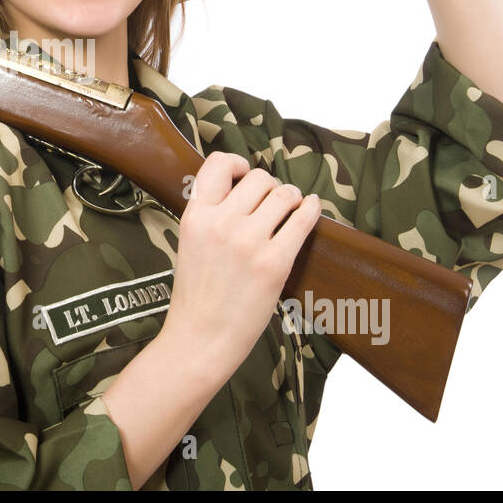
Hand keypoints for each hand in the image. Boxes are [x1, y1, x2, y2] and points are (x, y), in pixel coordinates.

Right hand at [163, 152, 320, 377]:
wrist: (201, 338)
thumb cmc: (198, 296)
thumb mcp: (190, 244)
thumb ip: (210, 216)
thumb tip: (242, 190)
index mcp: (195, 217)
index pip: (218, 164)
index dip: (237, 164)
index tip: (245, 175)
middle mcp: (220, 223)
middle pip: (259, 178)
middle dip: (270, 187)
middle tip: (272, 204)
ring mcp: (248, 242)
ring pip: (283, 194)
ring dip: (291, 198)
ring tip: (290, 210)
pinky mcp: (274, 262)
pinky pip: (302, 220)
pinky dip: (311, 209)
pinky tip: (312, 208)